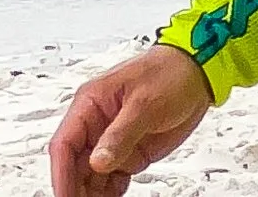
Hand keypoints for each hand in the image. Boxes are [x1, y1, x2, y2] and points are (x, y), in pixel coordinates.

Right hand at [49, 47, 211, 196]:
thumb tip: (97, 162)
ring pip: (90, 175)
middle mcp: (97, 122)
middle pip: (74, 164)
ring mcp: (112, 139)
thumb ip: (120, 134)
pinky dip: (108, 193)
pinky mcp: (128, 151)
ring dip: (90, 193)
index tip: (65, 196)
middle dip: (74, 188)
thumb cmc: (168, 72)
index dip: (62, 173)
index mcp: (91, 102)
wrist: (195, 73)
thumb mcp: (143, 103)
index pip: (65, 143)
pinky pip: (110, 178)